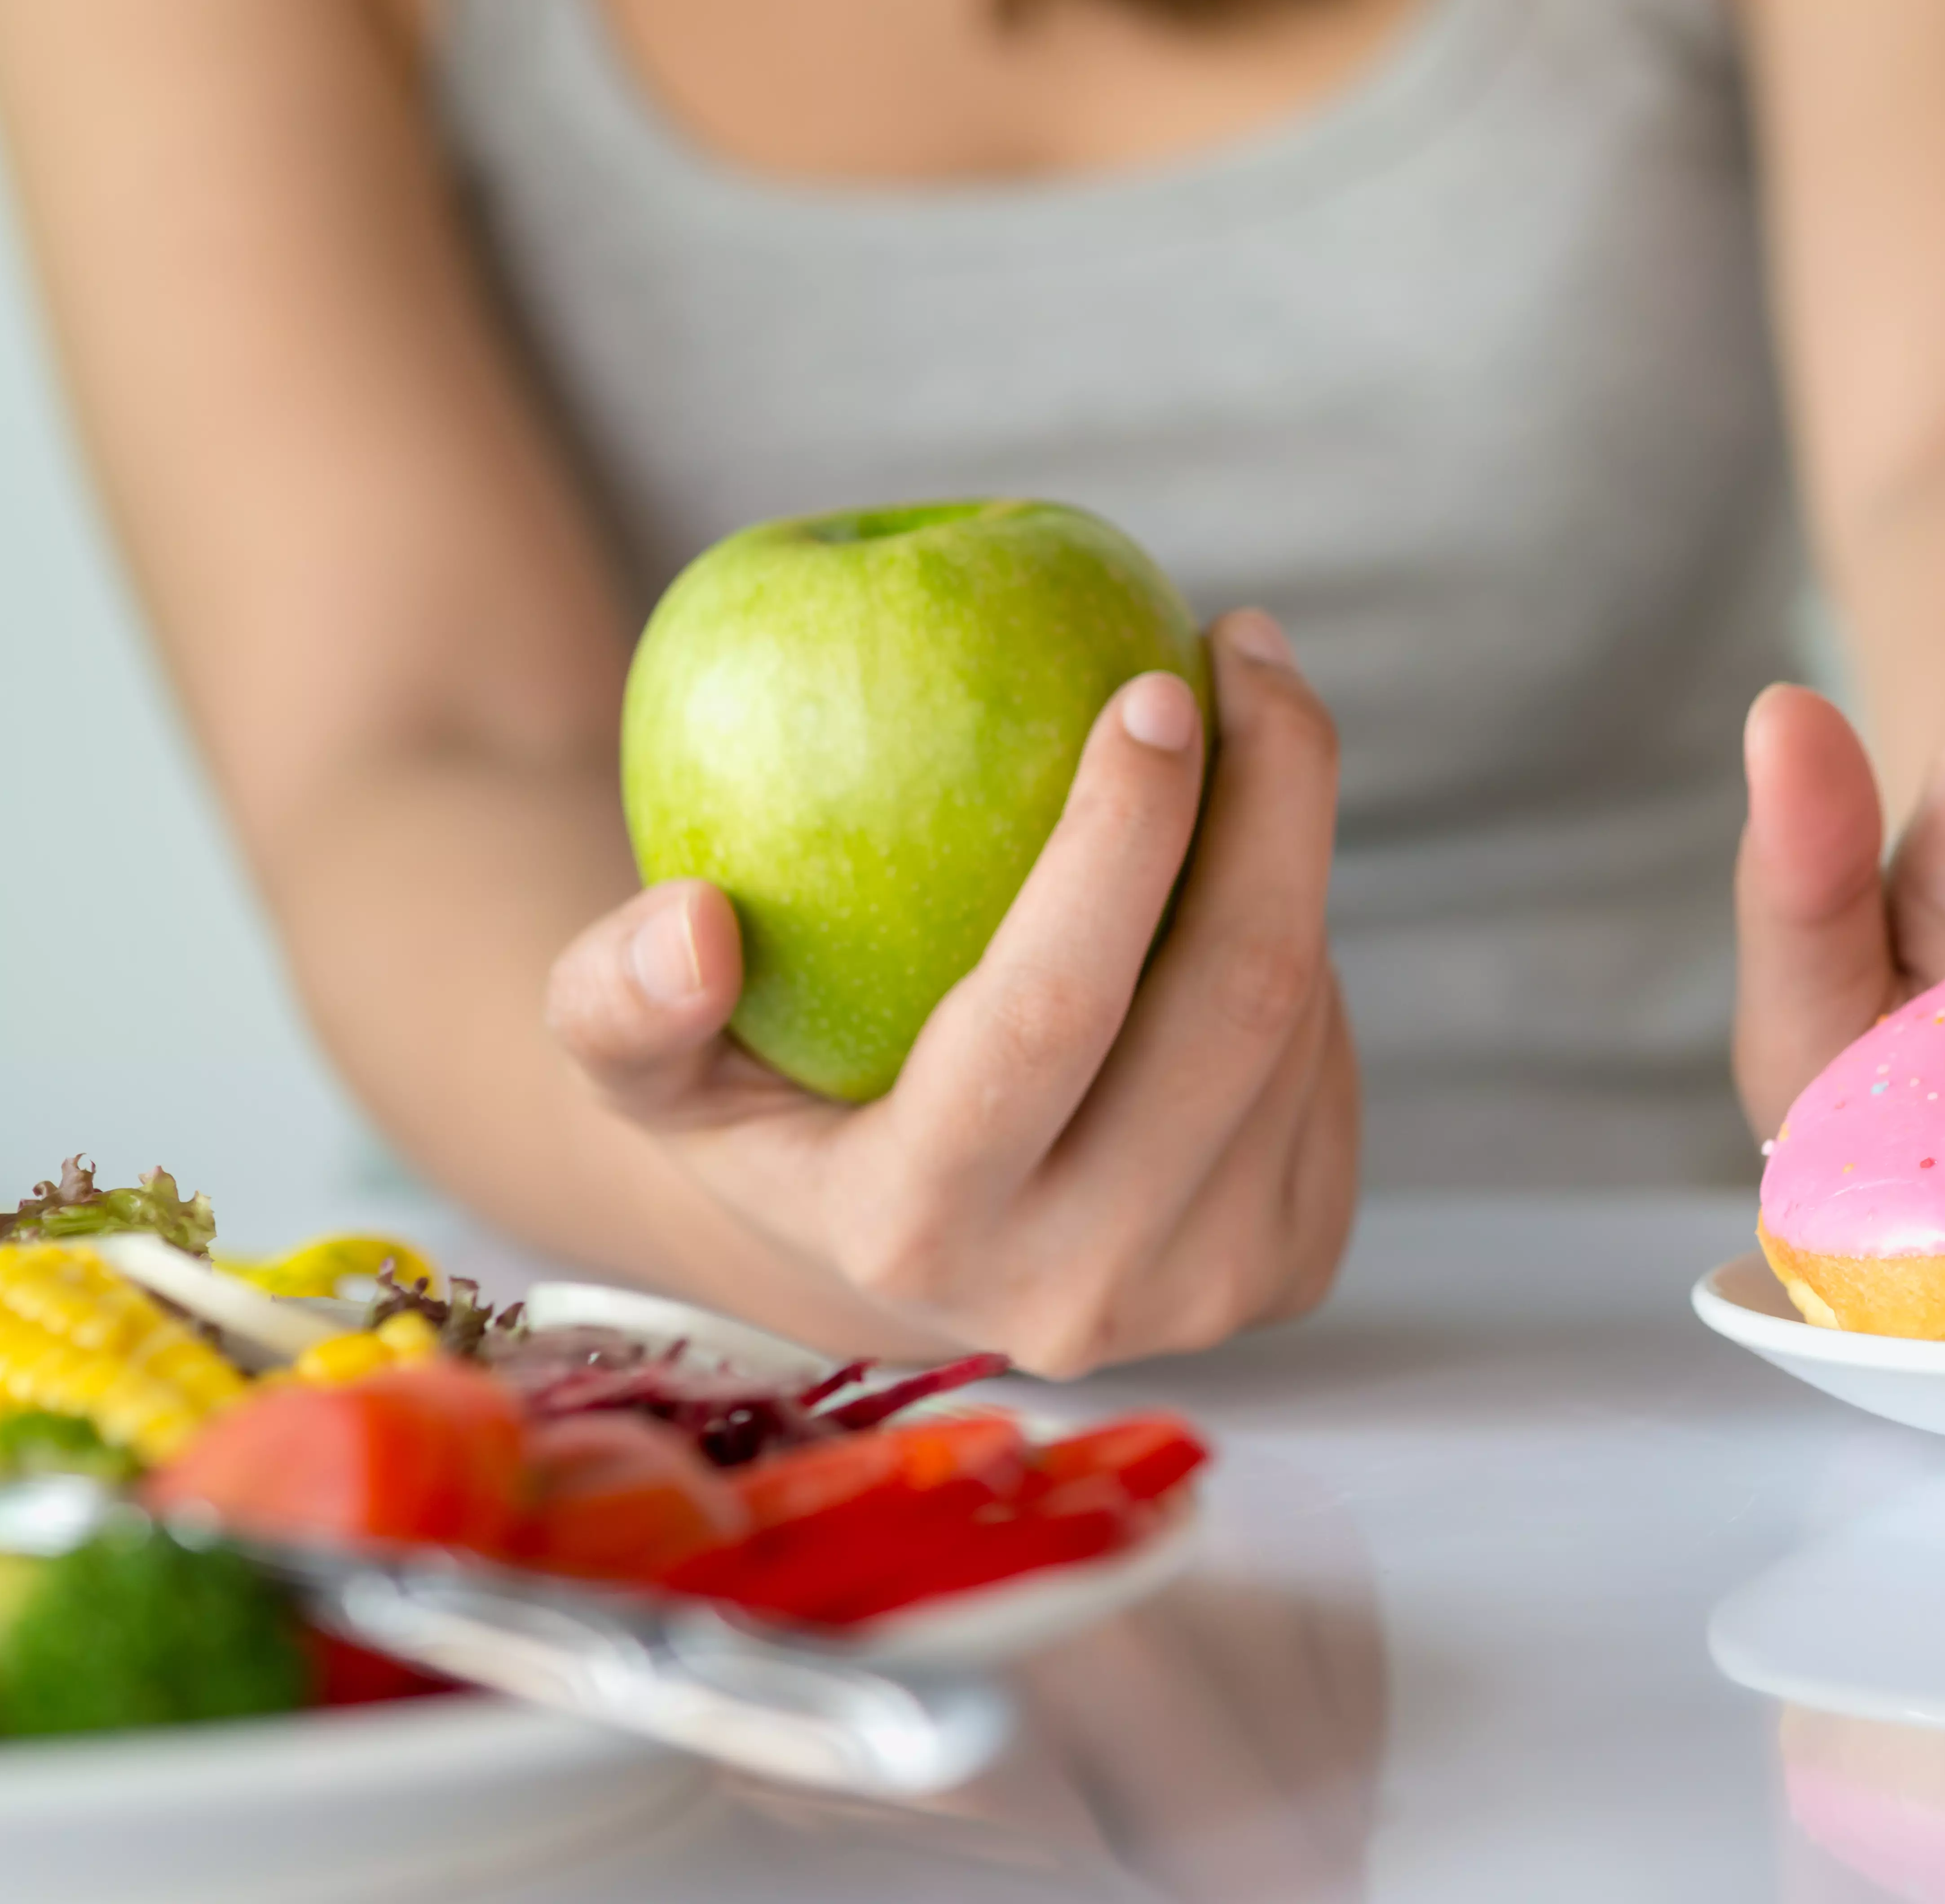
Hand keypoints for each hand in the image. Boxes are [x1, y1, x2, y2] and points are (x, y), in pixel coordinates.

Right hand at [545, 610, 1357, 1374]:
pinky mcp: (1292, 1267)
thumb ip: (616, 1001)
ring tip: (1246, 732)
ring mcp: (1203, 1293)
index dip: (1121, 838)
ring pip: (1300, 1019)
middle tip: (1248, 651)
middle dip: (1276, 795)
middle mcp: (1074, 1292)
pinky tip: (1244, 871)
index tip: (1154, 687)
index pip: (1047, 1011)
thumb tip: (689, 922)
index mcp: (914, 1235)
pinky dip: (1300, 937)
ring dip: (1292, 848)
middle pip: (1234, 1001)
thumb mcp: (650, 1067)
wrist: (901, 1250)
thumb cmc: (766, 1101)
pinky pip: (1328, 1062)